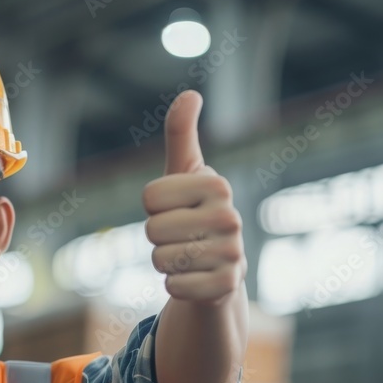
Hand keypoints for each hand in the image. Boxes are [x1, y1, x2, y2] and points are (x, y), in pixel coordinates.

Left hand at [142, 90, 246, 304]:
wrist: (219, 266)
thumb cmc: (193, 212)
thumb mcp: (185, 173)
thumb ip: (181, 134)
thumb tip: (190, 94)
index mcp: (217, 185)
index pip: (150, 197)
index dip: (152, 207)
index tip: (175, 208)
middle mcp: (230, 217)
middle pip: (152, 230)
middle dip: (157, 237)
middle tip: (181, 236)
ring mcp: (232, 254)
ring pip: (160, 260)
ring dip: (165, 262)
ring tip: (188, 256)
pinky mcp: (226, 287)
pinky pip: (173, 287)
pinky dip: (174, 285)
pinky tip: (194, 278)